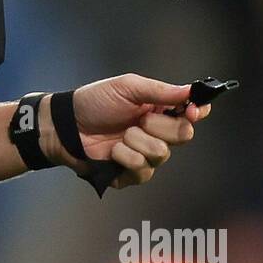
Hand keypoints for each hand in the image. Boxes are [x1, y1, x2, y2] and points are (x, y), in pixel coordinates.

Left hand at [43, 73, 211, 189]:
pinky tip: (112, 151)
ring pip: (161, 154)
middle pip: (183, 135)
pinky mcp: (131, 175)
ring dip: (137, 141)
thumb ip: (159, 91)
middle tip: (139, 119)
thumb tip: (191, 90)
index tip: (192, 110)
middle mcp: (158, 134)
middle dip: (159, 126)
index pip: (192, 114)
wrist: (66, 124)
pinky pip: (142, 170)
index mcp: (160, 111)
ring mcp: (146, 156)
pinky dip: (124, 157)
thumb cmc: (95, 102)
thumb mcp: (127, 87)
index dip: (197, 112)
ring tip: (119, 135)